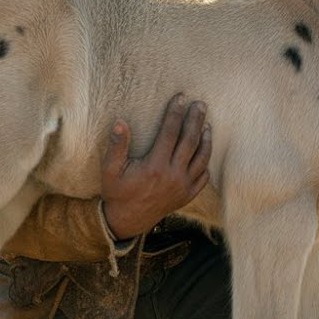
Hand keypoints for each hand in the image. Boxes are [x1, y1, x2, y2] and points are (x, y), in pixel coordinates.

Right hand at [99, 93, 211, 240]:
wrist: (127, 220)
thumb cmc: (117, 192)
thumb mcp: (110, 170)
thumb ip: (116, 146)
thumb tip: (120, 122)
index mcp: (155, 166)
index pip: (170, 132)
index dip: (175, 113)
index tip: (180, 98)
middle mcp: (173, 175)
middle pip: (190, 141)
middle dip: (196, 120)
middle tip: (200, 104)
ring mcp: (183, 187)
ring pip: (202, 159)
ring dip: (206, 140)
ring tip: (207, 124)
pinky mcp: (187, 195)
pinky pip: (203, 178)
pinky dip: (207, 164)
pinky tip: (206, 152)